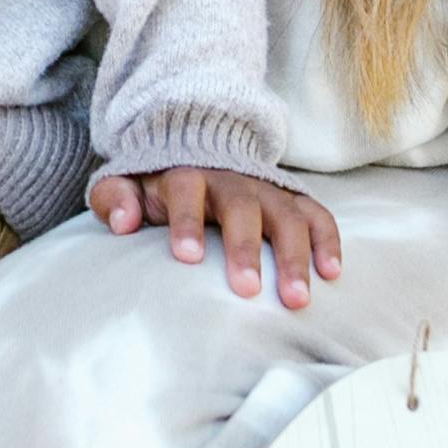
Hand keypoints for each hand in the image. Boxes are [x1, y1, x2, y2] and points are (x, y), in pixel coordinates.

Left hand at [88, 165, 343, 306]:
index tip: (187, 257)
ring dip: (294, 256)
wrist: (200, 147)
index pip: (186, 191)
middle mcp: (231, 180)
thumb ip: (115, 198)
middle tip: (248, 290)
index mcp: (186, 175)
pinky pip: (317, 215)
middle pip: (243, 207)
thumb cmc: (158, 187)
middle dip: (246, 248)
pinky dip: (328, 240)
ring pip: (287, 216)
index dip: (186, 221)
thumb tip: (122, 223)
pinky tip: (332, 273)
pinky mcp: (292, 199)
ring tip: (297, 299)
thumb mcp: (127, 183)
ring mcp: (266, 190)